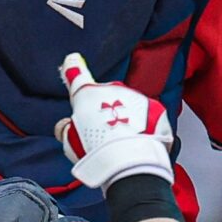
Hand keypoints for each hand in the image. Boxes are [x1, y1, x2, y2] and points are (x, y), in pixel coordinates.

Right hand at [52, 54, 174, 189]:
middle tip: (102, 135)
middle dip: (103, 111)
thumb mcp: (70, 141)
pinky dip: (144, 127)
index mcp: (87, 93)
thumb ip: (67, 128)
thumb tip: (67, 125)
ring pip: (127, 106)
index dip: (74, 69)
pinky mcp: (155, 108)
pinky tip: (138, 143)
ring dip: (125, 119)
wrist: (130, 160)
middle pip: (105, 97)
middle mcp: (112, 89)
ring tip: (122, 144)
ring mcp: (135, 97)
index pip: (78, 76)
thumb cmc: (96, 150)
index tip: (72, 61)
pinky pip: (146, 116)